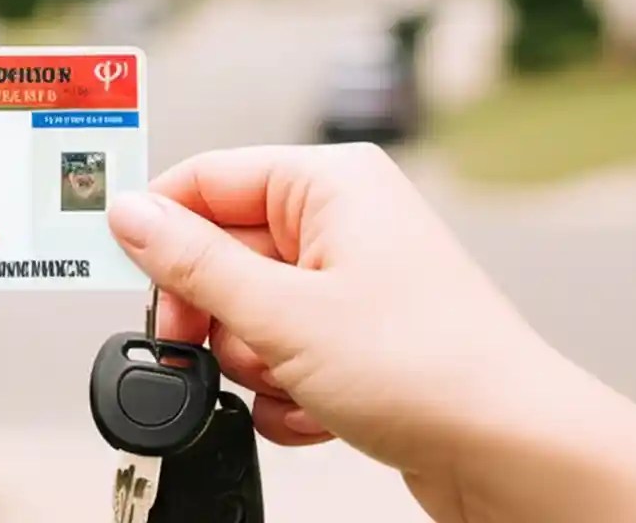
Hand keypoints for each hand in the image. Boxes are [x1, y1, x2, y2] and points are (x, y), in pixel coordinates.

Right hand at [108, 143, 635, 522]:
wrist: (512, 456)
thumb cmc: (430, 368)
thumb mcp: (282, 313)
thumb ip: (192, 264)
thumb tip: (128, 215)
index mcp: (328, 183)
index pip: (206, 179)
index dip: (158, 227)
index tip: (123, 273)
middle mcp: (339, 224)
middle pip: (219, 254)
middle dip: (214, 315)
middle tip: (204, 346)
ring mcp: (346, 283)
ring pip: (244, 312)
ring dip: (252, 360)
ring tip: (292, 380)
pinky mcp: (351, 338)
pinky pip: (278, 351)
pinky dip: (283, 388)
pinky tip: (316, 408)